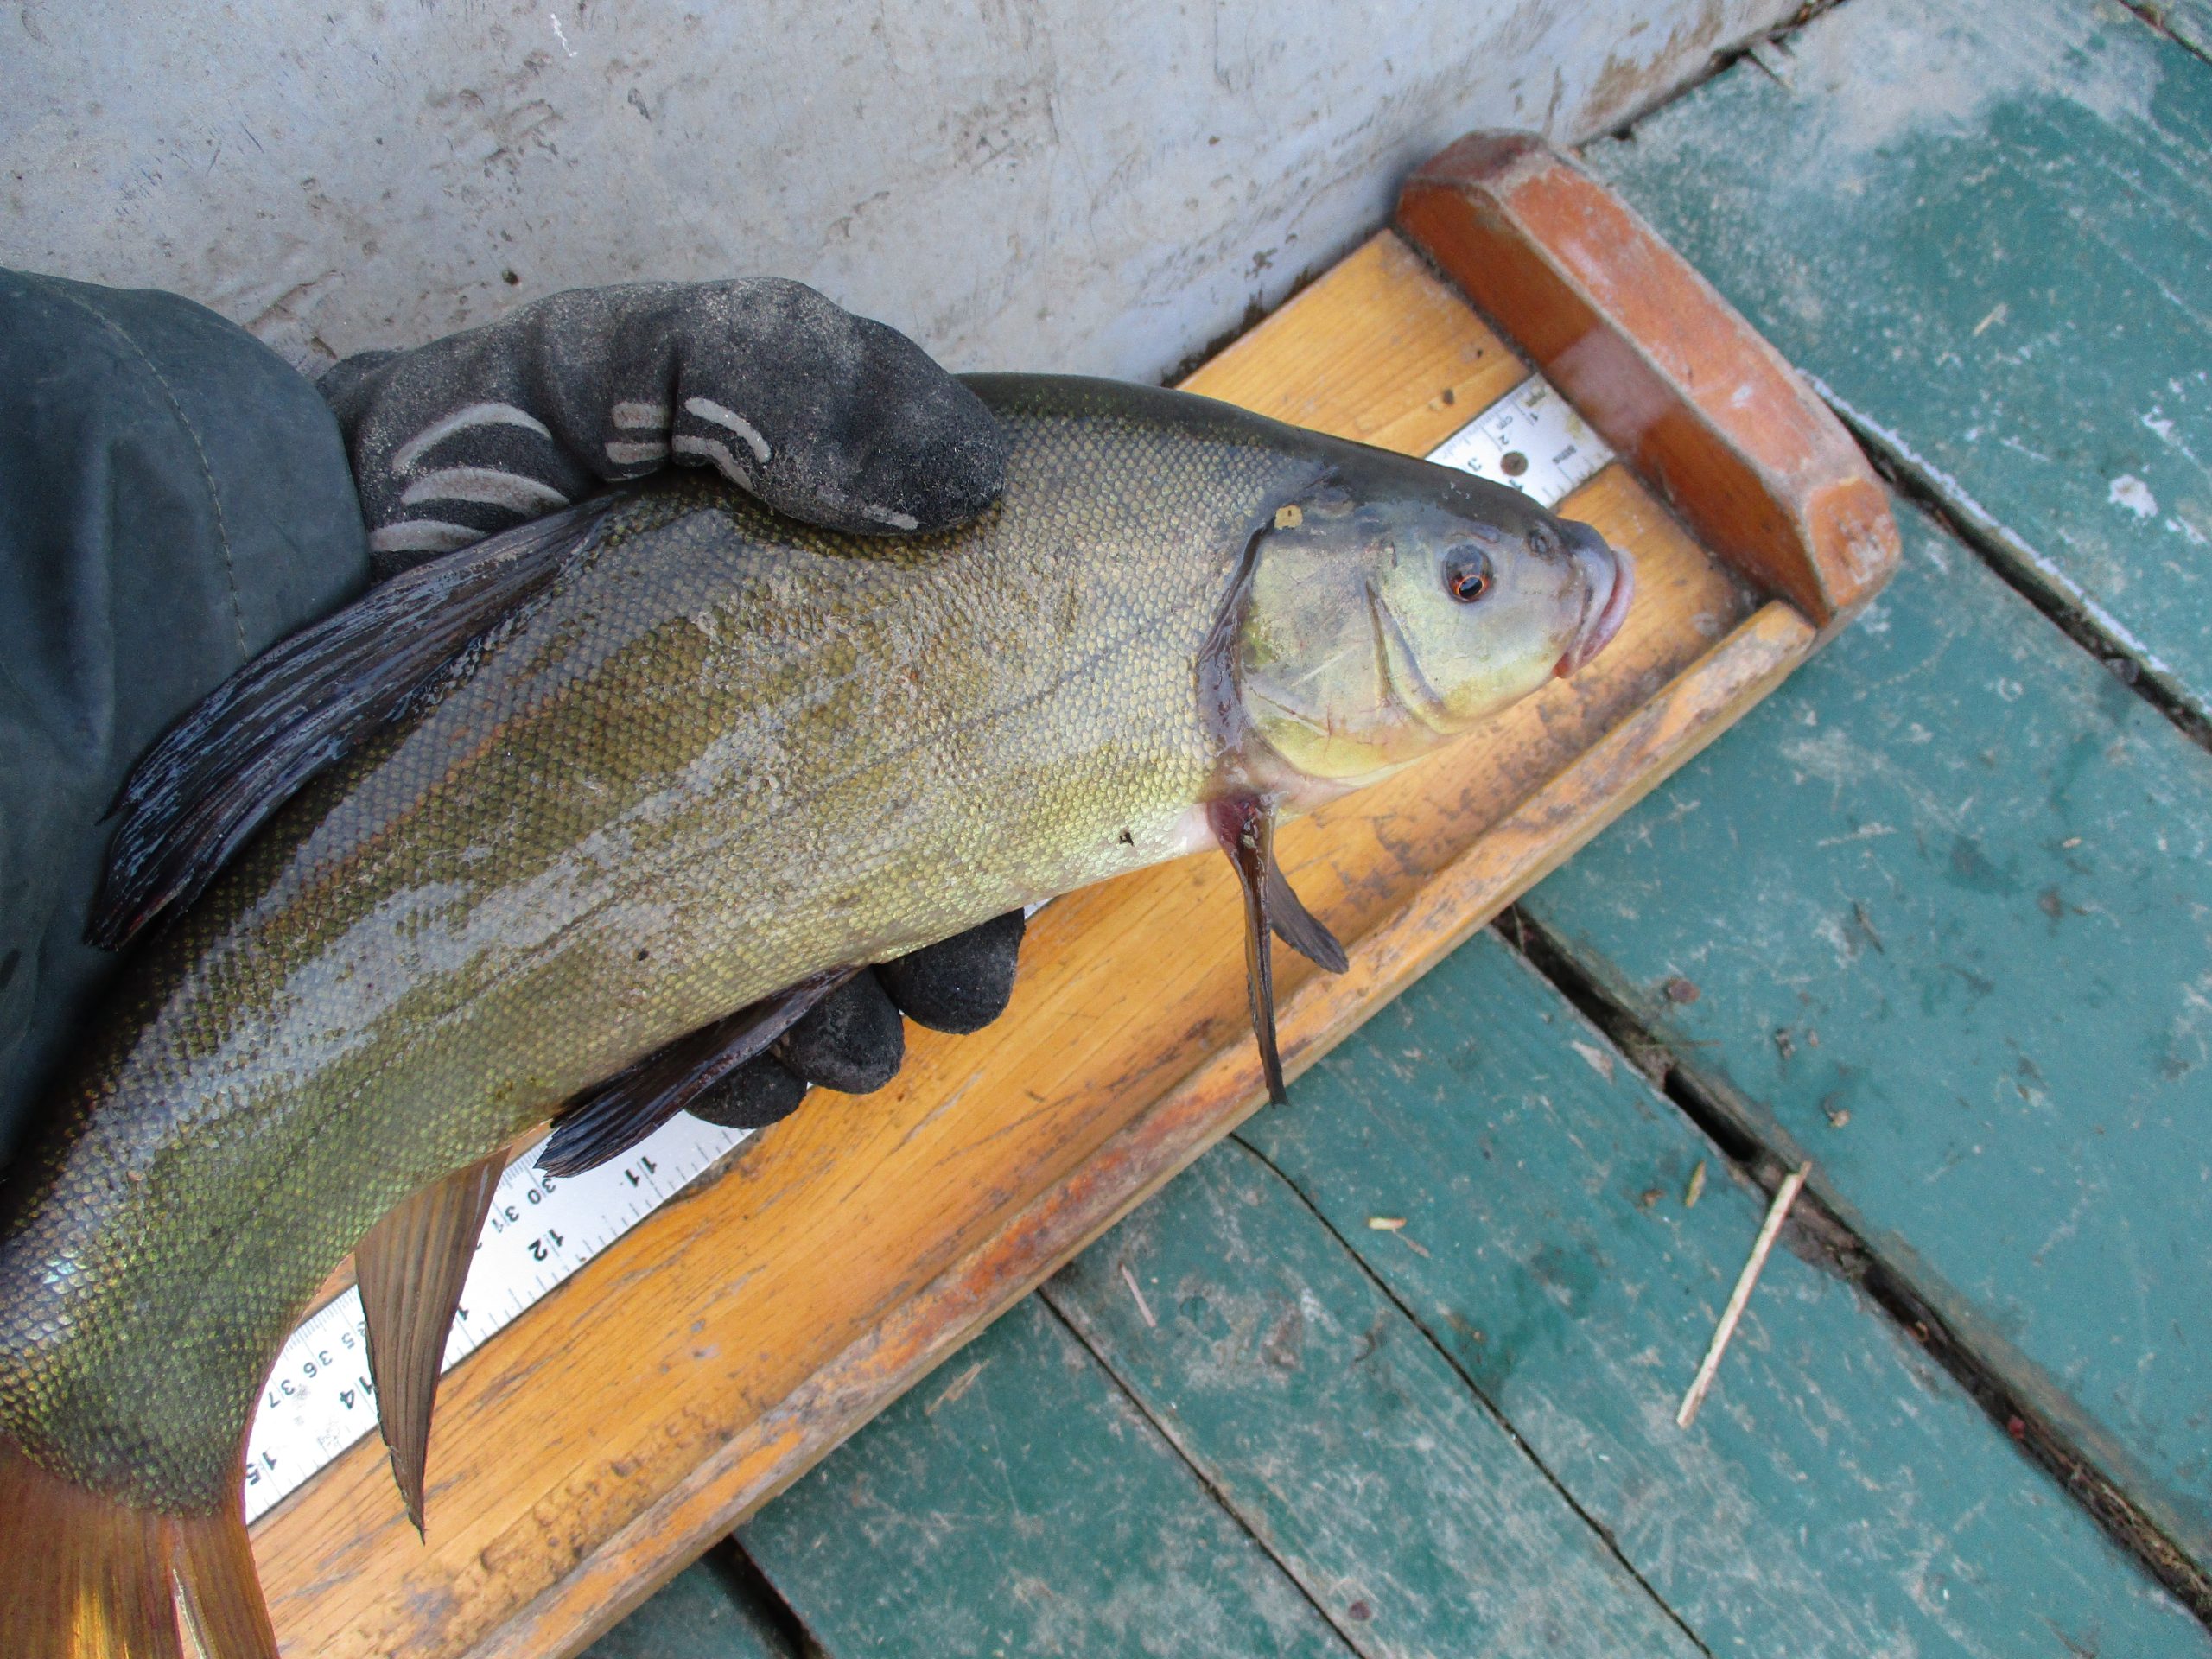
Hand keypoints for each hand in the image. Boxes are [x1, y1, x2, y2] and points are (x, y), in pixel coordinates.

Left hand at [321, 280, 1023, 1126]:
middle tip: (942, 974)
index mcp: (829, 644)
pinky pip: (691, 1067)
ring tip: (830, 1031)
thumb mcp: (624, 366)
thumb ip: (779, 372)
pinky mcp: (585, 968)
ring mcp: (680, 877)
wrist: (238, 576)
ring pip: (824, 1001)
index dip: (1031, 805)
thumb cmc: (454, 465)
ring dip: (855, 1036)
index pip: (977, 737)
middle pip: (923, 893)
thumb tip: (968, 482)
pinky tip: (723, 1065)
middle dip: (954, 955)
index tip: (1032, 852)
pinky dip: (731, 1085)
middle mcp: (773, 770)